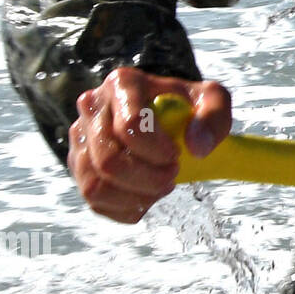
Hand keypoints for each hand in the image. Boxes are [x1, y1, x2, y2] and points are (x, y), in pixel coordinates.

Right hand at [67, 67, 230, 223]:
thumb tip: (197, 148)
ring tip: (162, 188)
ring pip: (94, 186)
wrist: (164, 113)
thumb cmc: (186, 105)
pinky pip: (94, 201)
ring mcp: (80, 139)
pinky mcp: (79, 165)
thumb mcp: (212, 98)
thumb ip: (215, 116)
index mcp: (122, 84)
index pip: (129, 126)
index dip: (156, 150)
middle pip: (108, 161)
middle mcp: (92, 108)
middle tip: (173, 175)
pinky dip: (124, 209)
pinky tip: (147, 198)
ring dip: (135, 197)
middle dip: (147, 179)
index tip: (177, 155)